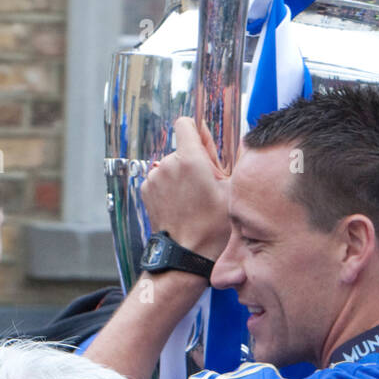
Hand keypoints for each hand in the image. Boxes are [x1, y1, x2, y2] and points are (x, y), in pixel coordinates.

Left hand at [143, 117, 230, 259]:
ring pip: (170, 165)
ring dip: (181, 176)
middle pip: (181, 149)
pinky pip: (160, 179)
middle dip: (193, 161)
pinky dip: (169, 187)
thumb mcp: (232, 190)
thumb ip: (226, 158)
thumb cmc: (213, 227)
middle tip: (205, 186)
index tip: (203, 147)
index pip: (185, 123)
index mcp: (190, 159)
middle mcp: (168, 164)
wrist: (187, 255)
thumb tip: (228, 138)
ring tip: (193, 199)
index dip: (196, 132)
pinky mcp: (146, 191)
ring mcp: (154, 178)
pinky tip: (181, 205)